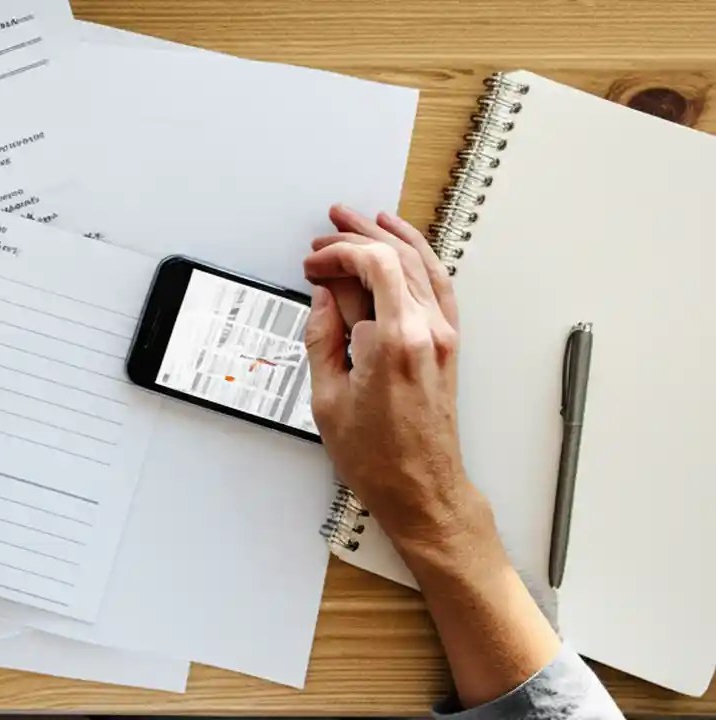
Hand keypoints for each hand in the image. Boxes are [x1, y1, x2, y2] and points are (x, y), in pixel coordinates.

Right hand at [302, 204, 479, 549]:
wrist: (422, 489)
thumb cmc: (378, 458)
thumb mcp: (328, 398)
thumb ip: (323, 339)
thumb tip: (323, 299)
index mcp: (396, 341)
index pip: (372, 265)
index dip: (338, 254)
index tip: (312, 263)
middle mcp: (427, 331)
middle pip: (396, 257)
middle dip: (356, 238)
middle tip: (325, 231)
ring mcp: (443, 336)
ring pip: (420, 264)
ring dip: (387, 239)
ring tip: (360, 220)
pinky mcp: (447, 345)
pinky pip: (438, 285)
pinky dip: (419, 258)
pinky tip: (403, 244)